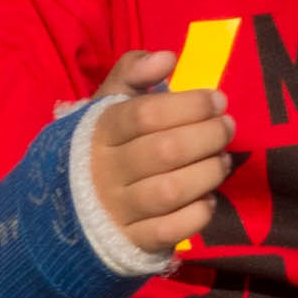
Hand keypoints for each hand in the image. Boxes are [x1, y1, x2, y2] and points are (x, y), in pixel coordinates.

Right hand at [80, 50, 237, 258]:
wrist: (70, 206)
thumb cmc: (104, 144)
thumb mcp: (109, 102)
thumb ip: (134, 71)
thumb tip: (168, 57)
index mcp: (99, 131)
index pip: (146, 114)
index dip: (190, 105)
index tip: (218, 100)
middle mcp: (106, 171)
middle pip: (166, 150)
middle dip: (208, 135)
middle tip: (227, 127)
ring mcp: (118, 210)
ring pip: (172, 191)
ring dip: (208, 172)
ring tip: (222, 160)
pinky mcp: (134, 241)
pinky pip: (172, 230)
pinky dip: (198, 213)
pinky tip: (207, 197)